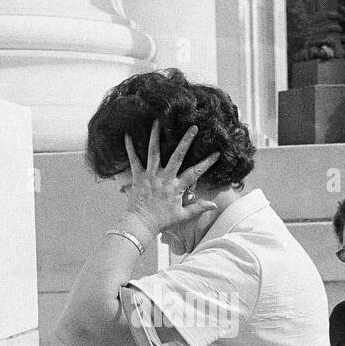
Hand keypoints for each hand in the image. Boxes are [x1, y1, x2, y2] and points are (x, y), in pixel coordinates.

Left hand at [123, 121, 221, 236]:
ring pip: (154, 152)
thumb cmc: (162, 221)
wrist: (140, 225)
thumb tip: (214, 205)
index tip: (217, 152)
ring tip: (158, 121)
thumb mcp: (182, 216)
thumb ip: (198, 208)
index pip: (195, 172)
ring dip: (156, 135)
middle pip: (177, 156)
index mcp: (176, 187)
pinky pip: (133, 159)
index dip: (207, 162)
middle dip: (186, 141)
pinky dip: (130, 147)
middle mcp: (164, 178)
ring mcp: (150, 176)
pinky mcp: (138, 177)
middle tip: (193, 127)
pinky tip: (127, 134)